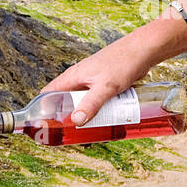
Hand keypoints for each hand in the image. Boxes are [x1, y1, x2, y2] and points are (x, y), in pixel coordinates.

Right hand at [39, 38, 153, 125]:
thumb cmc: (123, 62)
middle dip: (65, 118)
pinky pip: (94, 101)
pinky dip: (95, 111)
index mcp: (72, 77)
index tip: (45, 126)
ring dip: (82, 116)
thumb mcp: (105, 87)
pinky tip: (103, 120)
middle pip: (64, 102)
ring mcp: (91, 82)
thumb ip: (91, 104)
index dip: (42, 110)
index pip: (47, 94)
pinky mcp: (103, 85)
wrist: (143, 51)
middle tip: (70, 135)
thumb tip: (76, 121)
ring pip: (80, 102)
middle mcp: (79, 79)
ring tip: (88, 131)